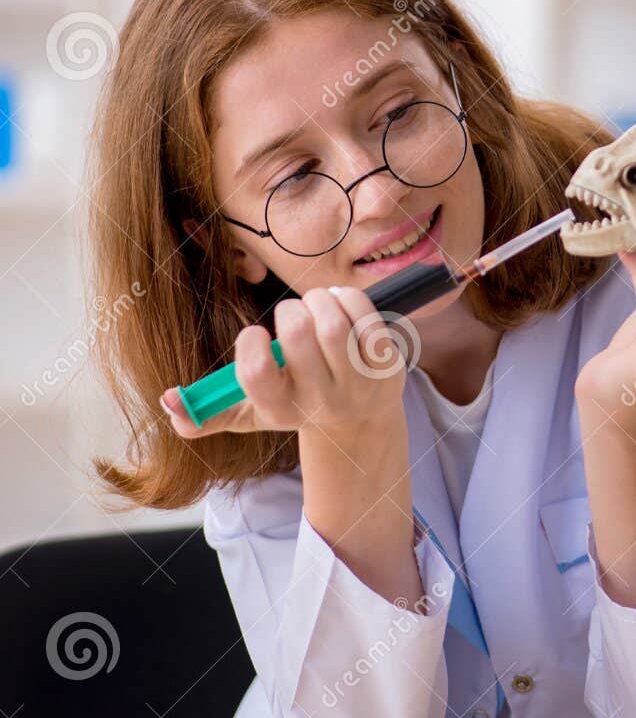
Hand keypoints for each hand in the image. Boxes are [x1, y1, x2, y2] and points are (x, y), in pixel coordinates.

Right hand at [158, 286, 409, 441]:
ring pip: (332, 324)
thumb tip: (168, 401)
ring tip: (315, 303)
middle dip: (290, 311)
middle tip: (291, 313)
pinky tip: (341, 302)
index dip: (251, 345)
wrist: (361, 419)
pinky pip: (366, 318)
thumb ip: (209, 410)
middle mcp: (320, 401)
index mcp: (281, 408)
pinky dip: (349, 298)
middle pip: (298, 339)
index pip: (257, 376)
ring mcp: (357, 384)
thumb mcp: (254, 412)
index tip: (255, 334)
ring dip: (318, 299)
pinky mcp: (385, 365)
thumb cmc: (298, 401)